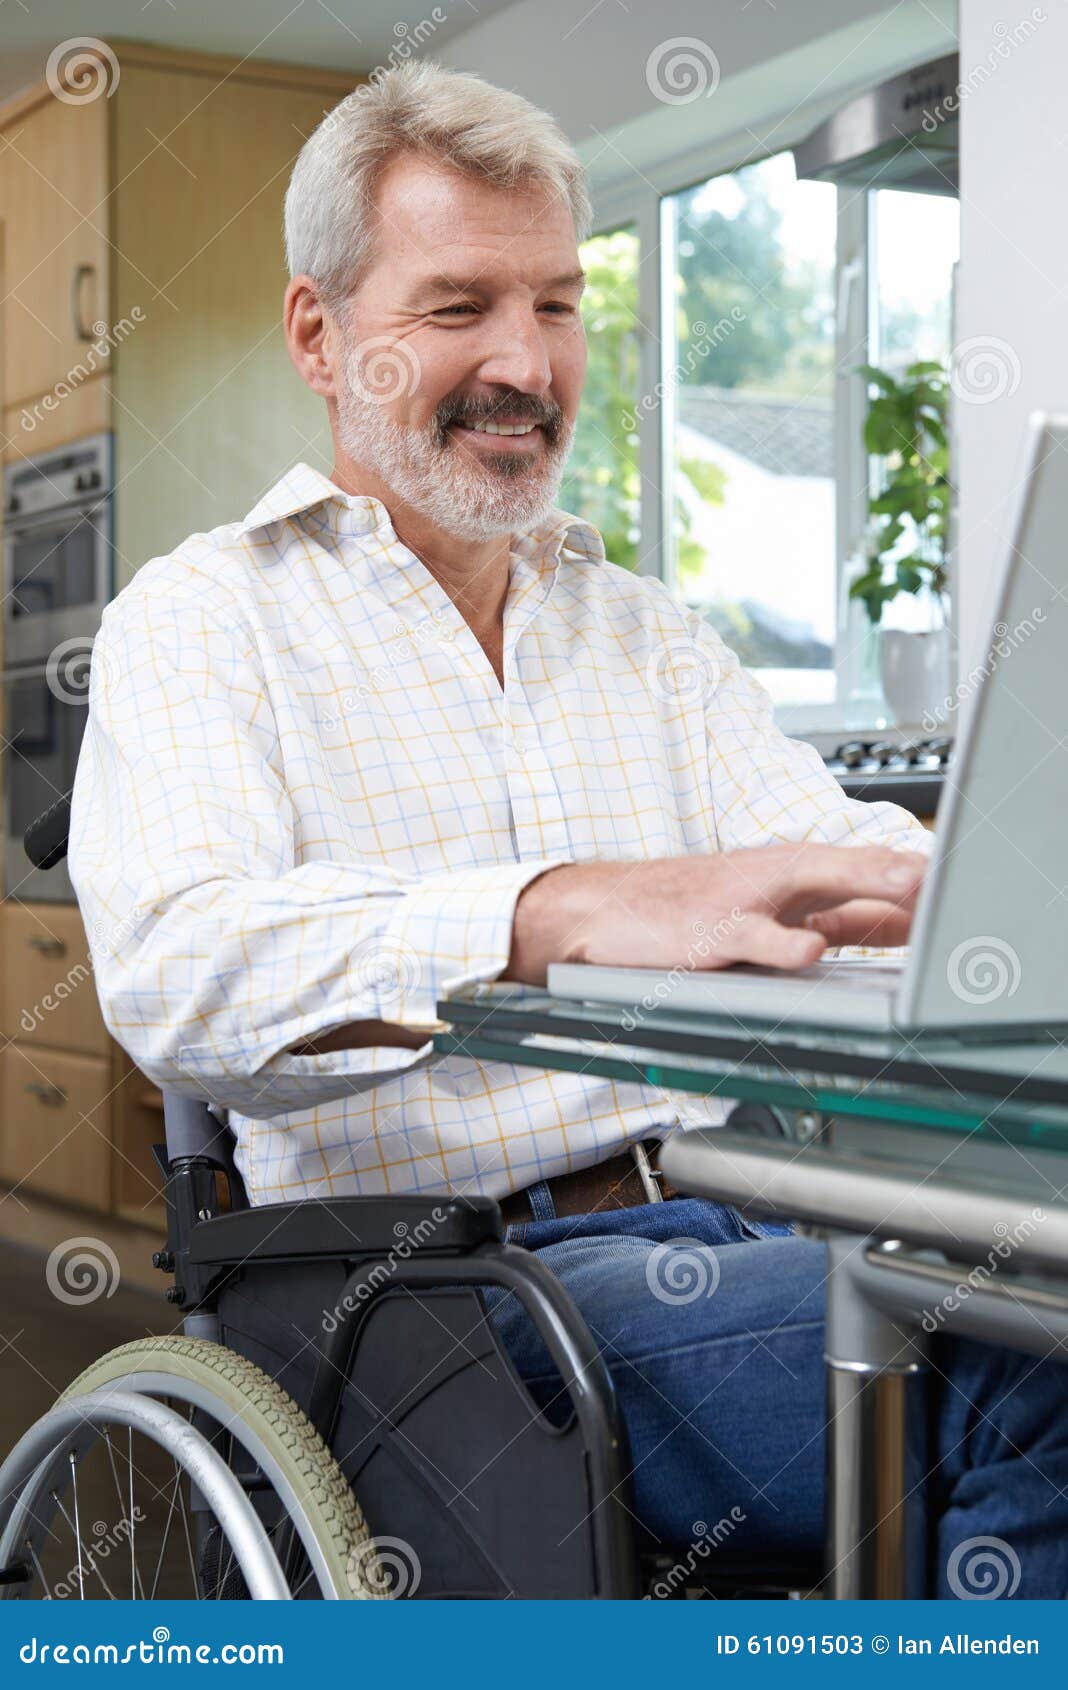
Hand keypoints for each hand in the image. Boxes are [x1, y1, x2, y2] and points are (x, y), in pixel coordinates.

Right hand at [506, 844, 927, 984]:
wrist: (600, 910)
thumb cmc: (681, 913)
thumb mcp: (761, 916)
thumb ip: (824, 924)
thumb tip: (888, 931)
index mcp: (791, 879)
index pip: (868, 876)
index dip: (915, 884)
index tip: (962, 892)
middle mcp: (774, 879)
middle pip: (852, 867)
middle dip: (903, 871)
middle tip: (949, 877)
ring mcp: (742, 901)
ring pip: (812, 884)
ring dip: (864, 882)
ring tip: (909, 887)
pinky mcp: (708, 931)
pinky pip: (752, 938)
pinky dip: (783, 943)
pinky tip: (810, 950)